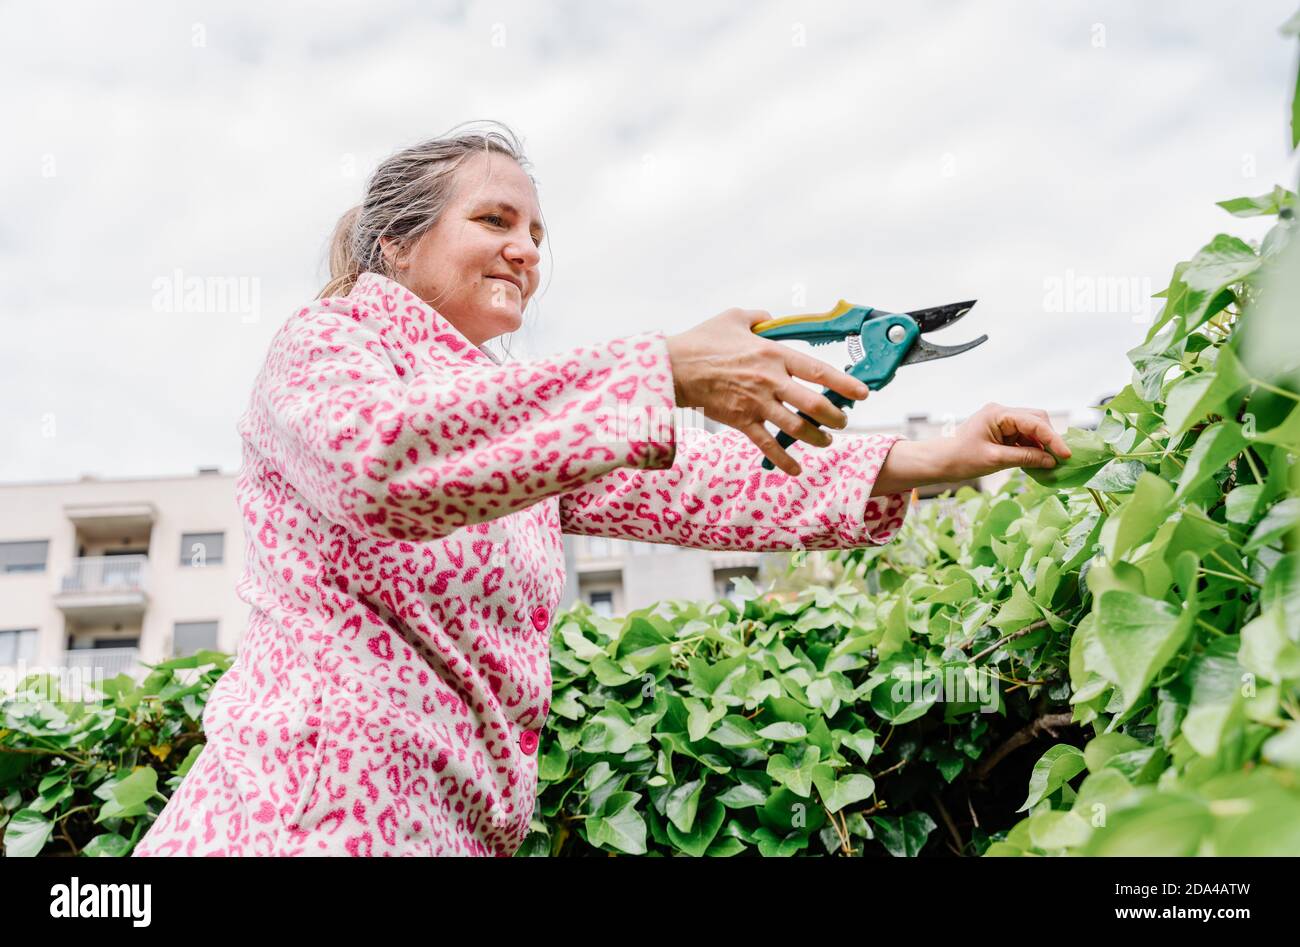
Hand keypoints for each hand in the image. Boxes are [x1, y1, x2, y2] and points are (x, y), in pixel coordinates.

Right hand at [665, 308, 869, 475]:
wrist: (675, 368)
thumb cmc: (703, 341)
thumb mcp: (735, 317)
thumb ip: (760, 318)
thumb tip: (772, 320)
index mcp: (774, 354)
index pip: (818, 370)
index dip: (844, 383)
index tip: (863, 393)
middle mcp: (770, 380)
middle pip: (814, 404)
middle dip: (835, 415)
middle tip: (843, 420)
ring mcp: (756, 403)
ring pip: (796, 427)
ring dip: (816, 438)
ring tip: (825, 441)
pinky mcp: (741, 421)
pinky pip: (767, 444)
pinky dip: (784, 460)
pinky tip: (796, 469)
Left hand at [871, 403, 1071, 495]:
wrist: (939, 462)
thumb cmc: (961, 459)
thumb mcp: (995, 460)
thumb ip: (1025, 458)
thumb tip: (1052, 461)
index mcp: (998, 413)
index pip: (1034, 422)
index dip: (1052, 439)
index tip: (1066, 455)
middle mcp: (1002, 412)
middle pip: (1037, 420)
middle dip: (1049, 439)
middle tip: (1059, 460)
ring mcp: (1002, 420)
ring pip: (1032, 429)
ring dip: (1042, 445)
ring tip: (1049, 463)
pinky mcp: (1001, 431)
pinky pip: (1024, 437)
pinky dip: (1032, 448)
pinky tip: (1037, 462)